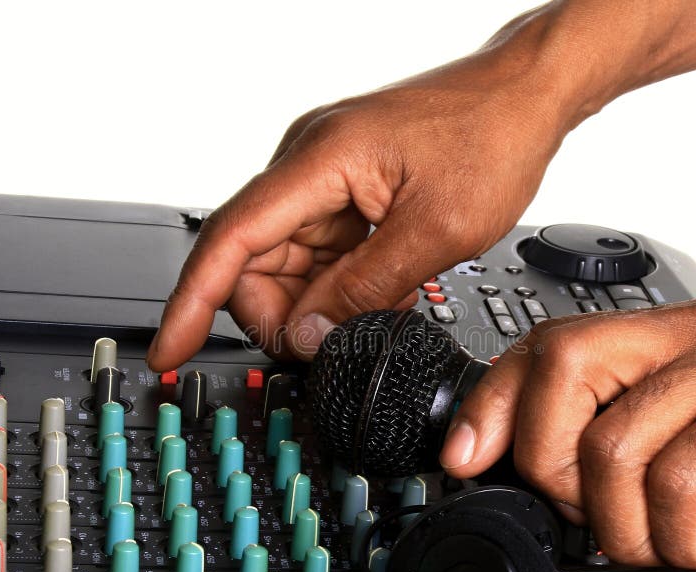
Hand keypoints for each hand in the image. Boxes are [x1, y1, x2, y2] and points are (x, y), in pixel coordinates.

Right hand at [145, 13, 570, 369]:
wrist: (525, 96)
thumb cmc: (492, 135)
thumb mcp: (436, 230)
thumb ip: (366, 289)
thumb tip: (310, 336)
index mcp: (319, 161)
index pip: (230, 239)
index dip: (192, 303)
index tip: (169, 351)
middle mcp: (309, 166)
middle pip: (253, 261)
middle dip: (279, 315)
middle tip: (324, 347)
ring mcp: (326, 180)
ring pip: (287, 264)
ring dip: (315, 305)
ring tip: (370, 316)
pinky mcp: (346, 193)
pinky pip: (320, 254)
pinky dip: (338, 287)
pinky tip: (374, 299)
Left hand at [441, 298, 695, 569]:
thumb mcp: (693, 401)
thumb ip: (628, 417)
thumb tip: (549, 470)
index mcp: (656, 335)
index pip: (543, 344)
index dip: (491, 402)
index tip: (465, 457)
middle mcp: (683, 336)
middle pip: (558, 372)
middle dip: (551, 463)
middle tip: (590, 507)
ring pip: (611, 444)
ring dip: (617, 521)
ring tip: (655, 540)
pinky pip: (681, 479)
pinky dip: (680, 534)